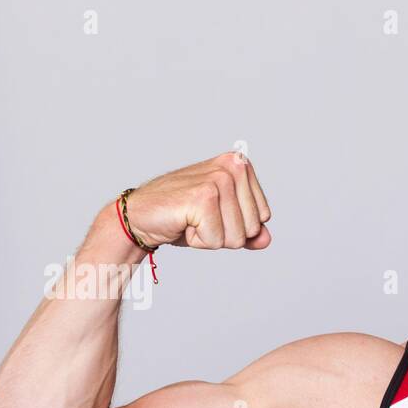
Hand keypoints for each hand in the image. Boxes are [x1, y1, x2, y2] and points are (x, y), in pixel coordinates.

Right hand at [122, 152, 272, 249]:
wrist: (141, 215)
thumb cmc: (181, 215)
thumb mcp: (222, 222)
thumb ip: (248, 230)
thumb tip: (266, 239)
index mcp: (240, 166)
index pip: (263, 217)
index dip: (237, 226)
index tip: (213, 213)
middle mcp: (232, 167)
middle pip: (253, 228)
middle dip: (225, 234)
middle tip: (199, 217)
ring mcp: (218, 180)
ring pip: (236, 237)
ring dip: (211, 237)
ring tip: (191, 219)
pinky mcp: (203, 198)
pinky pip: (216, 240)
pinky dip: (198, 240)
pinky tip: (183, 222)